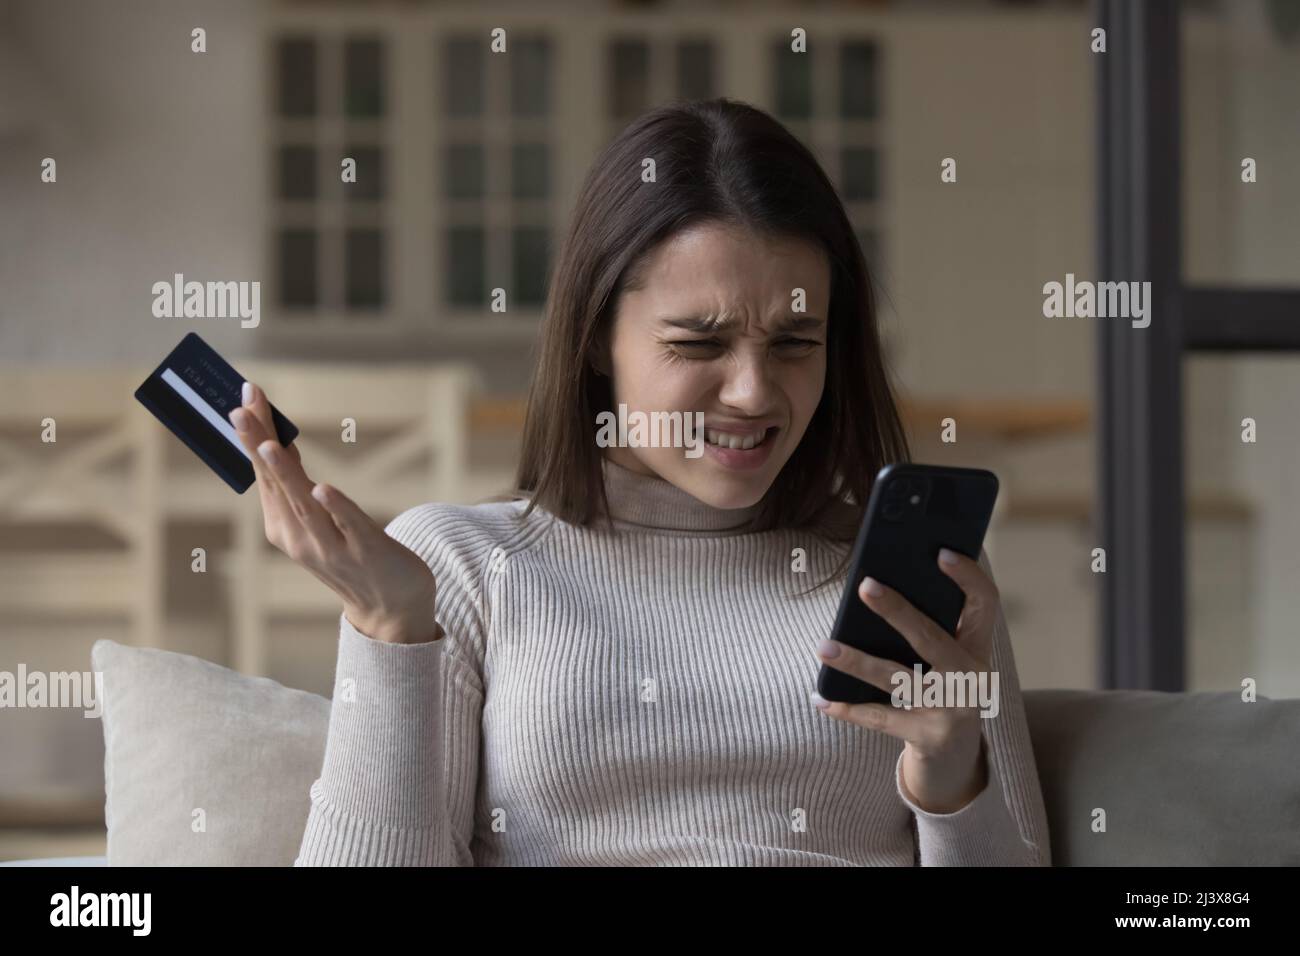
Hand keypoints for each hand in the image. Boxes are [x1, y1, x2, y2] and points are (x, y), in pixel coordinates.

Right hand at [228, 381, 440, 643]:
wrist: (391, 610)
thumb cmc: (353, 558)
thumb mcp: (318, 520)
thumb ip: (297, 486)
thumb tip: (277, 443)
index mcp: (283, 528)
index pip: (264, 475)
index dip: (254, 437)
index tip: (246, 396)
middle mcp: (301, 538)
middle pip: (277, 485)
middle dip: (257, 445)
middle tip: (240, 409)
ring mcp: (332, 547)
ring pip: (304, 505)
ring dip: (285, 474)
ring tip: (268, 444)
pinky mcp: (368, 552)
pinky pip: (349, 526)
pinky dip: (335, 508)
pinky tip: (323, 489)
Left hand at [813, 548, 999, 812]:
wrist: (955, 754)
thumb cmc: (941, 687)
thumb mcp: (948, 658)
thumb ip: (928, 626)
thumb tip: (879, 587)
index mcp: (978, 647)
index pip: (985, 604)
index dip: (968, 577)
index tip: (941, 552)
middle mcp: (971, 677)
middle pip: (932, 638)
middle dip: (897, 611)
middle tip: (864, 586)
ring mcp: (952, 709)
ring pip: (897, 680)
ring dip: (857, 662)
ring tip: (824, 647)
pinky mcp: (929, 737)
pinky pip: (880, 718)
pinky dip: (846, 709)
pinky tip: (820, 697)